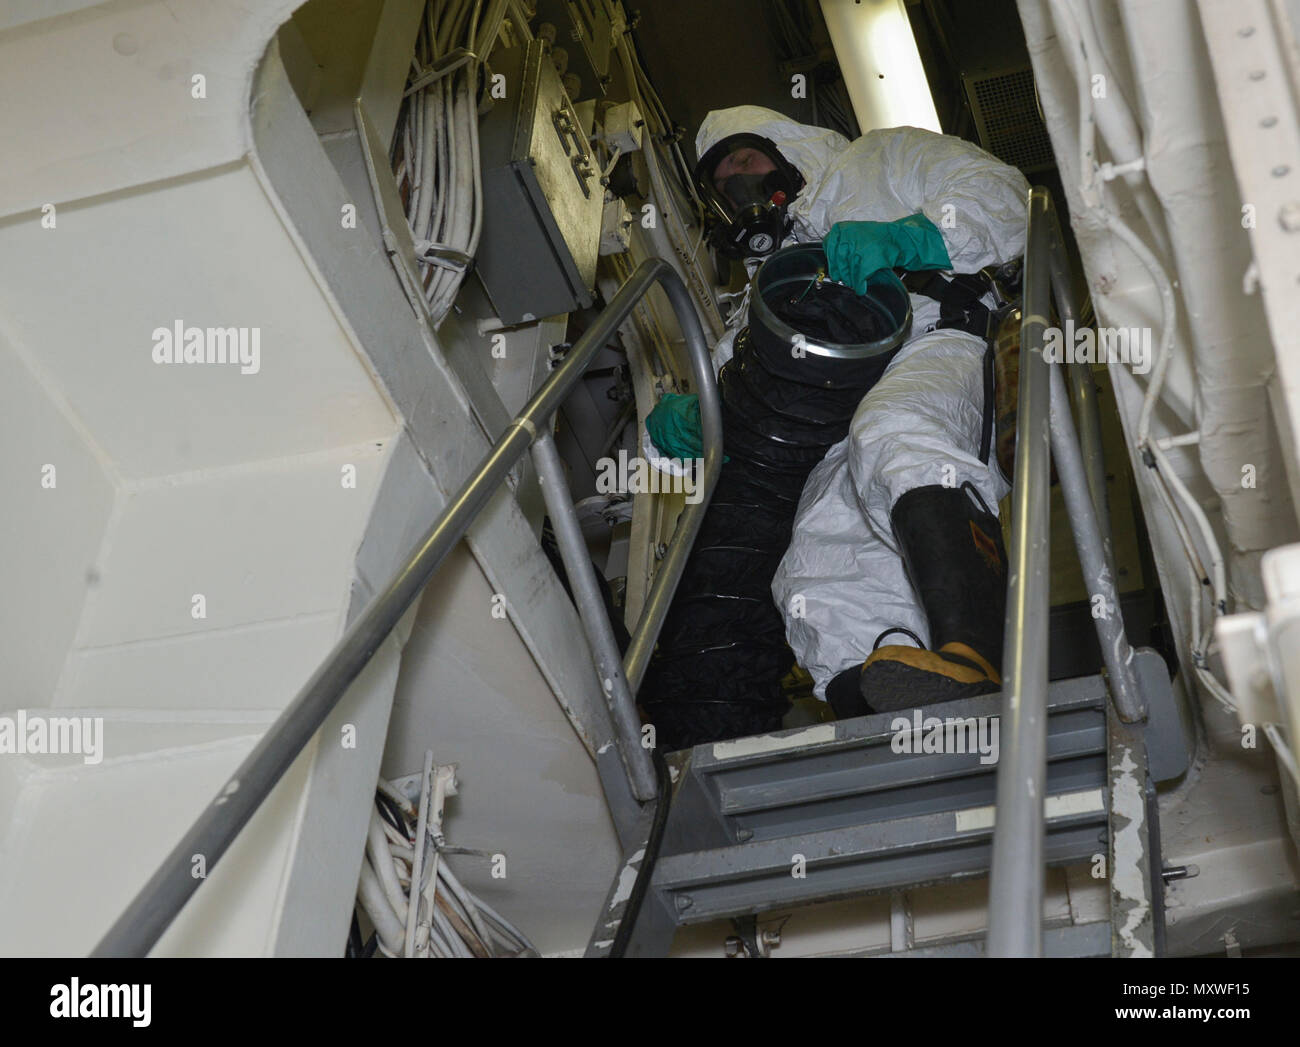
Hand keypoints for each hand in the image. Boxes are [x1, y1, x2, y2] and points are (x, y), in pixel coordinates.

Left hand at [825, 213, 951, 293]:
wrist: (899, 239)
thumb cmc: (877, 238)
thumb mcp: (854, 233)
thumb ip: (840, 244)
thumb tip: (831, 264)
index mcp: (841, 229)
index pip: (828, 248)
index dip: (833, 262)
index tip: (836, 268)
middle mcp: (847, 237)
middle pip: (838, 262)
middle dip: (842, 273)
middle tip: (845, 278)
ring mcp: (857, 249)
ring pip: (848, 271)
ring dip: (851, 280)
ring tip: (855, 282)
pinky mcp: (867, 261)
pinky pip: (858, 278)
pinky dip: (860, 285)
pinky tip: (861, 287)